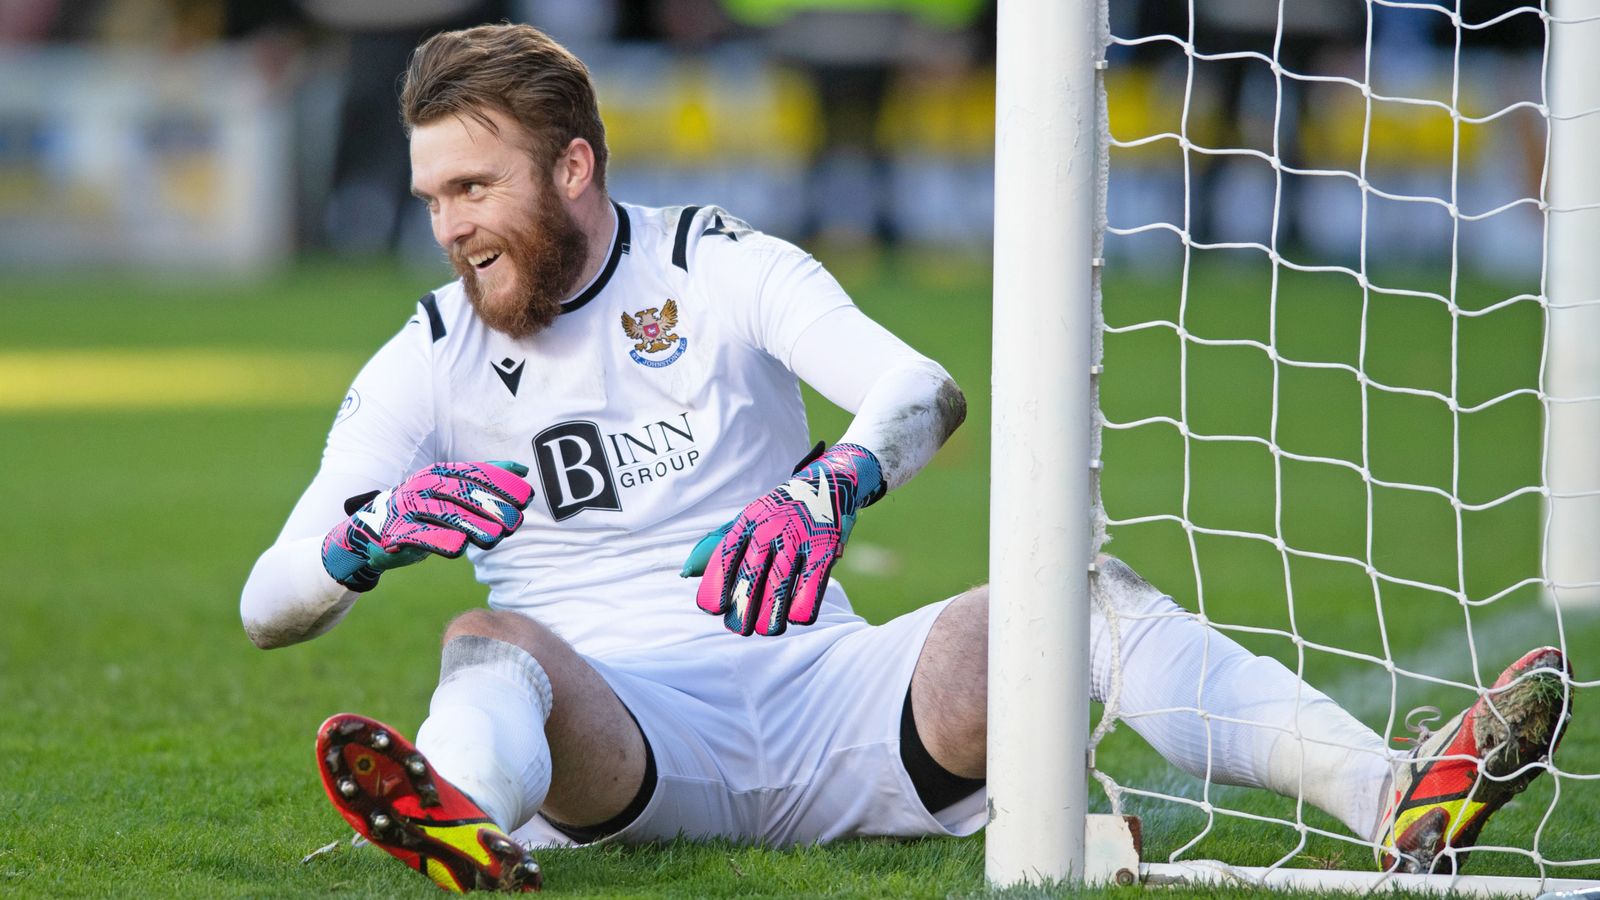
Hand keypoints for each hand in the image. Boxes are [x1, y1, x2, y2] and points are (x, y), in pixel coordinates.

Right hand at [322, 461, 532, 591]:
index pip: (475, 474)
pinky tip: (460, 548)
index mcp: (438, 473)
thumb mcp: (449, 492)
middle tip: (516, 523)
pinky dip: (442, 542)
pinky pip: (422, 537)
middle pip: (466, 494)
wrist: (369, 534)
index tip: (527, 497)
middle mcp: (423, 486)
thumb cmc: (420, 513)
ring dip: (475, 526)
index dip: (503, 484)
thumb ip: (483, 481)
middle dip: (494, 507)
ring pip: (448, 516)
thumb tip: (523, 471)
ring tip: (495, 538)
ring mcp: (408, 509)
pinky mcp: (395, 534)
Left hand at [682, 443, 882, 634]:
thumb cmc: (779, 511)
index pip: (726, 556)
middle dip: (741, 609)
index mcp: (749, 521)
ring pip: (779, 585)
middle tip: (738, 628)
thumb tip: (686, 571)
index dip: (716, 586)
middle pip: (750, 576)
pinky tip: (795, 618)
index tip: (713, 609)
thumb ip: (719, 545)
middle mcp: (771, 528)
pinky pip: (811, 585)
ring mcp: (799, 537)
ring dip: (771, 615)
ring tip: (766, 630)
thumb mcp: (749, 519)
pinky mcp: (825, 548)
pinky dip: (801, 607)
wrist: (827, 483)